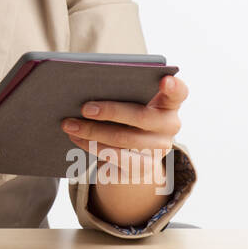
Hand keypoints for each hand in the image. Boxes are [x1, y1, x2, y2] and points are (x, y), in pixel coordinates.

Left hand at [61, 75, 186, 184]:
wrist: (135, 155)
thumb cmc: (128, 116)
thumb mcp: (130, 103)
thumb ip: (121, 92)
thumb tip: (84, 87)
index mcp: (169, 103)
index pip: (178, 92)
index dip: (174, 86)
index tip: (165, 80)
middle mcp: (170, 126)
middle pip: (141, 117)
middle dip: (110, 111)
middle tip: (84, 107)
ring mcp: (160, 149)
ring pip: (123, 139)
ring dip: (91, 131)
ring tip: (68, 123)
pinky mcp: (144, 168)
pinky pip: (114, 156)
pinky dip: (90, 144)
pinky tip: (75, 136)